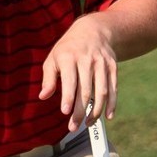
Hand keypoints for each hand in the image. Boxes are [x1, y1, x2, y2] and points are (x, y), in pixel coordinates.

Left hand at [38, 14, 117, 130]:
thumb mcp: (53, 58)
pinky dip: (112, 104)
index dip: (68, 97)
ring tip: (87, 124)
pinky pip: (113, 88)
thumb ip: (48, 78)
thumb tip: (43, 96)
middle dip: (80, 111)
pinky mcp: (112, 67)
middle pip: (85, 90)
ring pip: (101, 91)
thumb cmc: (68, 49)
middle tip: (73, 126)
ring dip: (96, 111)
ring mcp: (101, 64)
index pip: (70, 80)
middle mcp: (87, 60)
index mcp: (69, 57)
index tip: (65, 112)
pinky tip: (107, 116)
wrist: (93, 30)